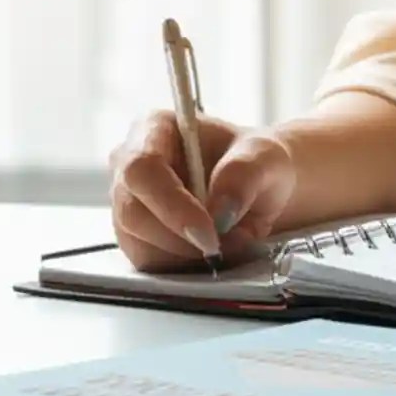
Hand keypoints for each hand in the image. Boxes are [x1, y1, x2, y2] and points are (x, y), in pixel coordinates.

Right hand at [108, 111, 295, 270]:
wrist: (263, 189)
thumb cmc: (259, 163)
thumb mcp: (266, 158)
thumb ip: (243, 176)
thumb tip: (219, 211)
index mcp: (154, 129)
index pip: (142, 169)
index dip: (171, 205)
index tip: (209, 233)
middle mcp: (129, 165)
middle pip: (132, 213)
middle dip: (181, 239)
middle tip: (225, 246)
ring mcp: (128, 203)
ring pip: (138, 244)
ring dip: (186, 256)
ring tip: (229, 243)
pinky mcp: (136, 237)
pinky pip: (149, 262)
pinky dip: (184, 266)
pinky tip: (213, 252)